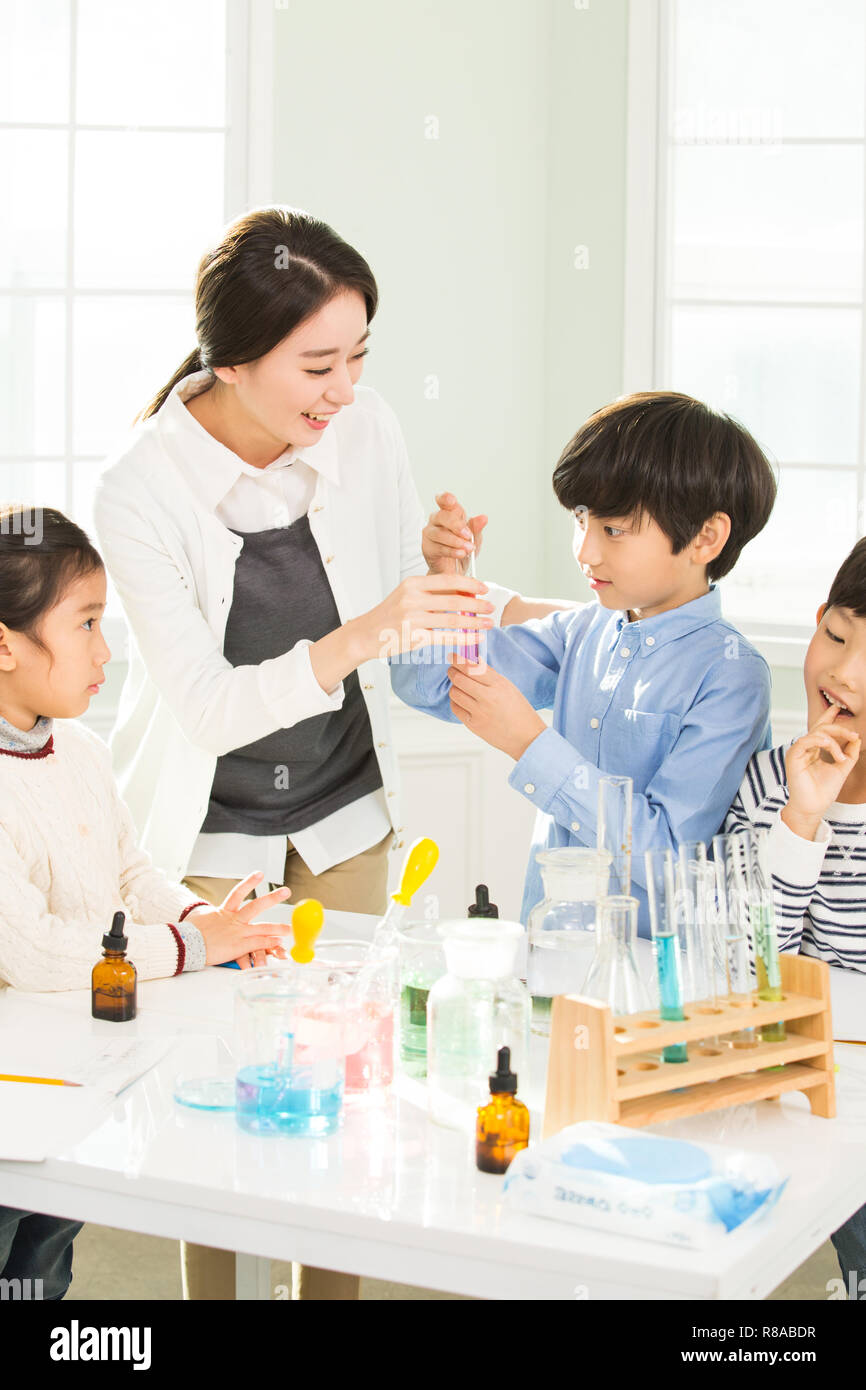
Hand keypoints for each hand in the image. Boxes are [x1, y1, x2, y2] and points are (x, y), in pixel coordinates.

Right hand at [189, 872, 293, 967]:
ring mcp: (237, 932)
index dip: (249, 882)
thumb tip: (205, 914)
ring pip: (262, 928)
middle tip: (286, 891)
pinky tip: (278, 943)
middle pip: (256, 906)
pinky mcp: (239, 945)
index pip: (238, 892)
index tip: (260, 873)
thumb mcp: (199, 919)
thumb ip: (206, 916)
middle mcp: (232, 920)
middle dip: (272, 898)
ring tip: (288, 928)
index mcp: (223, 912)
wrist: (185, 943)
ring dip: (277, 928)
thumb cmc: (188, 934)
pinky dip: (269, 943)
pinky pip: (258, 943)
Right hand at [356, 573, 494, 660]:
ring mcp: (412, 619)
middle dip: (476, 604)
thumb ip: (431, 593)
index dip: (469, 583)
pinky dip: (464, 638)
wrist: (366, 634)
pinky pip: (445, 637)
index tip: (484, 588)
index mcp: (412, 584)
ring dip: (474, 622)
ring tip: (488, 623)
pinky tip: (476, 638)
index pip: (447, 580)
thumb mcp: (407, 595)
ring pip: (452, 619)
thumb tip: (464, 592)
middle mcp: (412, 599)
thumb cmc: (389, 615)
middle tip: (490, 607)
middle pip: (454, 600)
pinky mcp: (414, 637)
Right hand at [423, 492, 487, 574]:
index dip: (446, 498)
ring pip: (440, 533)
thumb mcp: (474, 539)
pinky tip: (460, 554)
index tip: (452, 501)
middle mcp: (436, 521)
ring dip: (456, 541)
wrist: (455, 572)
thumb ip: (476, 528)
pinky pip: (438, 548)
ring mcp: (430, 534)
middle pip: (442, 516)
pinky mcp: (427, 548)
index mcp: (449, 514)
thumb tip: (483, 518)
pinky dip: (451, 551)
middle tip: (468, 535)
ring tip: (468, 549)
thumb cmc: (462, 551)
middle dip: (457, 525)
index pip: (444, 501)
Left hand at [446, 654, 545, 759]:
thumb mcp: (508, 687)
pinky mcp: (473, 725)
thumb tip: (472, 661)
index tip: (453, 656)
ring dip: (454, 687)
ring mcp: (479, 712)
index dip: (459, 660)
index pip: (472, 667)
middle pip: (459, 679)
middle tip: (452, 671)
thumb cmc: (519, 711)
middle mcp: (488, 697)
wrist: (526, 737)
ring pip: (454, 693)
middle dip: (452, 672)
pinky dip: (456, 702)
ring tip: (460, 688)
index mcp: (498, 685)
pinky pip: (456, 708)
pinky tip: (462, 701)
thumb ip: (490, 675)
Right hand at [782, 704, 861, 838]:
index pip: (822, 728)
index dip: (829, 716)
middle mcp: (805, 748)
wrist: (814, 807)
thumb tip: (856, 738)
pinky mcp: (793, 756)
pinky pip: (806, 741)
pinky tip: (831, 748)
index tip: (838, 707)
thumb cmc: (824, 791)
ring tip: (842, 756)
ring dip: (833, 740)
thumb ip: (849, 753)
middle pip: (821, 728)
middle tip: (853, 735)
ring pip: (816, 733)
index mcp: (814, 749)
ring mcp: (798, 751)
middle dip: (839, 728)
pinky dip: (820, 742)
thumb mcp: (842, 768)